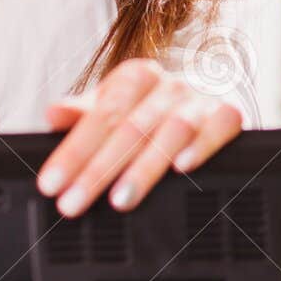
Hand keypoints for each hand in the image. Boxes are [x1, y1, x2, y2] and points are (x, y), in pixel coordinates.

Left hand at [36, 57, 244, 218]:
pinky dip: (201, 147)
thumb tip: (53, 115)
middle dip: (97, 170)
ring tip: (119, 200)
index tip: (50, 184)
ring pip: (171, 131)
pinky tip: (181, 169)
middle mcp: (166, 86)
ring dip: (144, 168)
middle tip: (73, 203)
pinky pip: (219, 128)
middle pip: (129, 128)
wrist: (208, 91)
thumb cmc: (150, 106)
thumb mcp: (112, 106)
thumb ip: (81, 113)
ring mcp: (199, 99)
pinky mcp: (230, 112)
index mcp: (134, 77)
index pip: (98, 116)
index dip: (72, 152)